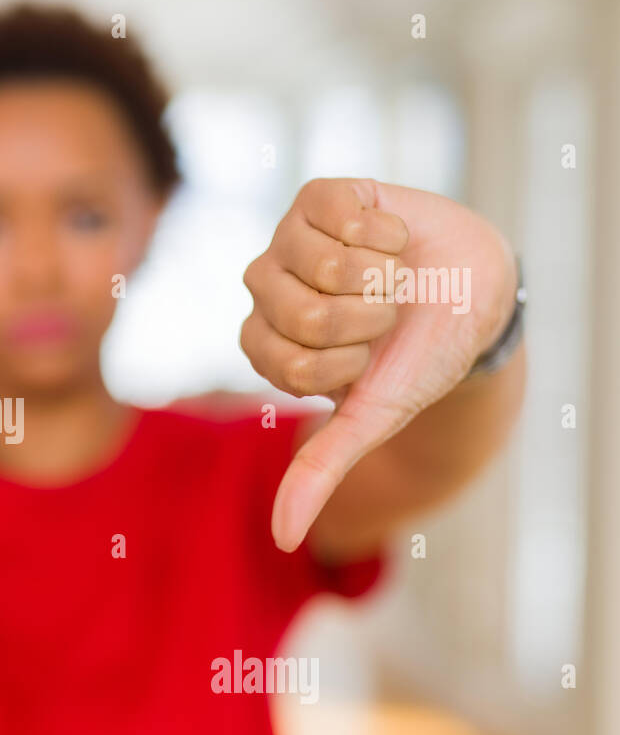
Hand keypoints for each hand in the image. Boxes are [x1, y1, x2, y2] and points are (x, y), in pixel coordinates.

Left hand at [241, 177, 517, 551]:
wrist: (472, 296)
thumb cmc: (414, 358)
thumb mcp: (371, 417)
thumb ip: (321, 470)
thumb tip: (282, 537)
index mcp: (264, 345)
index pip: (288, 363)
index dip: (345, 364)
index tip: (367, 359)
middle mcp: (263, 292)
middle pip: (304, 315)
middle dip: (365, 322)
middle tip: (383, 317)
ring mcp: (286, 241)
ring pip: (322, 264)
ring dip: (378, 276)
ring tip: (389, 278)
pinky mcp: (318, 197)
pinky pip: (340, 215)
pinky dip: (385, 232)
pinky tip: (392, 239)